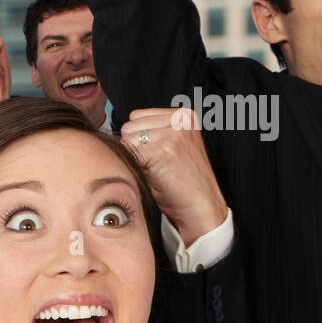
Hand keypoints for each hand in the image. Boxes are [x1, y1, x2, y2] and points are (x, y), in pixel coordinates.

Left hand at [120, 108, 228, 245]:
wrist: (201, 208)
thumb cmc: (183, 183)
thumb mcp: (172, 146)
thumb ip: (154, 131)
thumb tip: (120, 127)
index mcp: (183, 115)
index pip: (136, 117)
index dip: (139, 141)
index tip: (157, 155)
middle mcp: (180, 119)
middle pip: (128, 127)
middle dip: (135, 149)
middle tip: (156, 165)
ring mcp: (174, 133)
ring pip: (126, 141)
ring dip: (135, 159)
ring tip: (156, 170)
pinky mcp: (165, 149)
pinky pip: (129, 155)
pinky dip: (135, 169)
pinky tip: (154, 177)